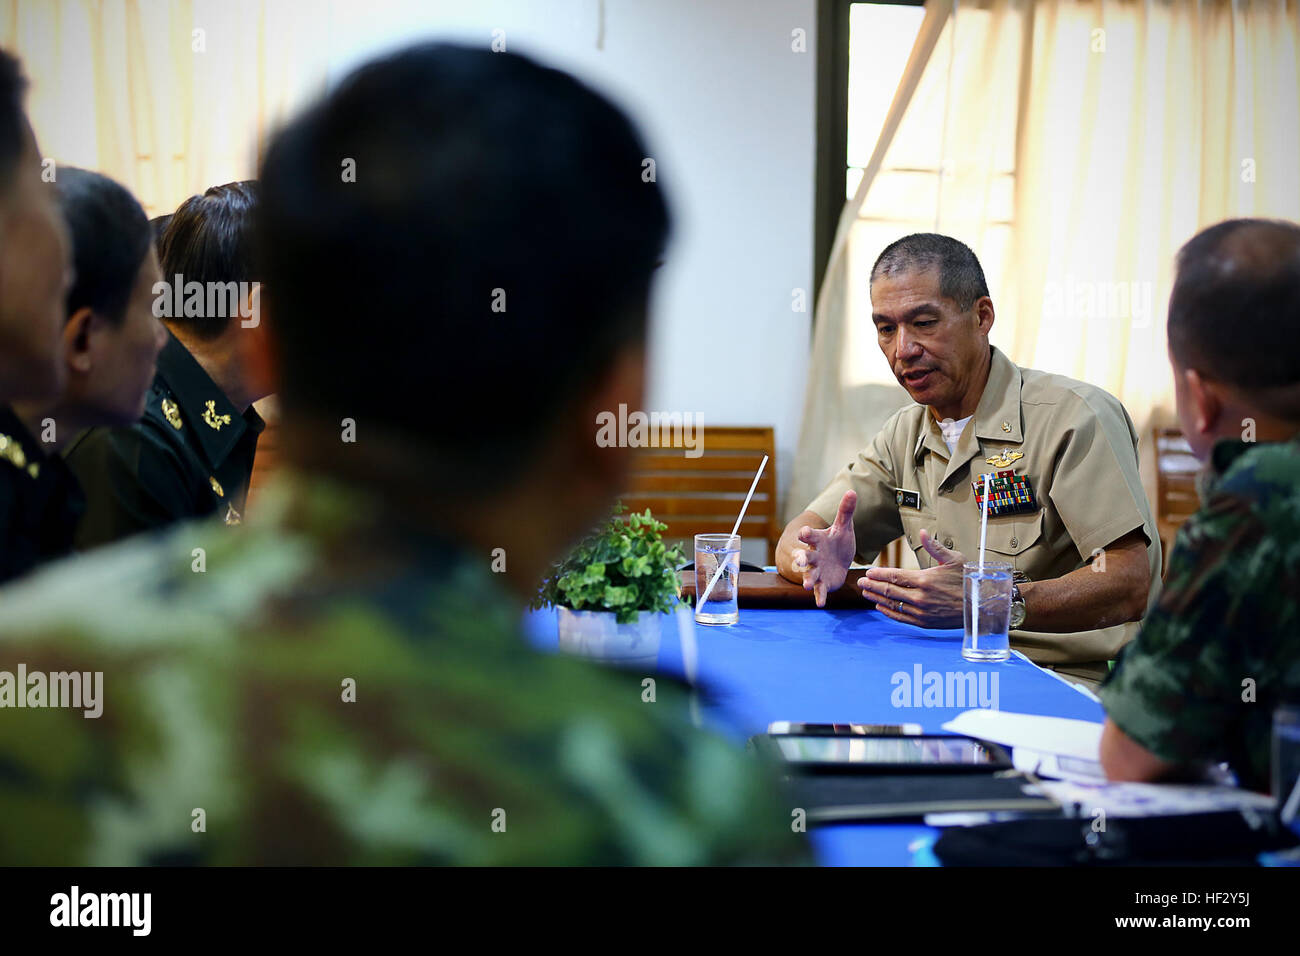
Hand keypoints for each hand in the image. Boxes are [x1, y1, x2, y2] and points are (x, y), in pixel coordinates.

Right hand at [790, 490, 856, 606]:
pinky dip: (819, 597)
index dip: (807, 534)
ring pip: (810, 575)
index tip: (804, 533)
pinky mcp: (823, 583)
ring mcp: (817, 570)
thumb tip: (852, 490)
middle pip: (805, 556)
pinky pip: (820, 590)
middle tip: (800, 560)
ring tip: (807, 585)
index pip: (809, 536)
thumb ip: (846, 511)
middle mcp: (814, 555)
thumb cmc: (837, 541)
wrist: (837, 559)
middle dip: (802, 559)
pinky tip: (820, 603)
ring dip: (808, 580)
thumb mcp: (843, 527)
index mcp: (818, 540)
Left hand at [859, 529, 965, 627]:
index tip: (869, 572)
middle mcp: (920, 597)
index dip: (879, 574)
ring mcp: (921, 612)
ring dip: (877, 598)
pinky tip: (880, 606)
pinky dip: (888, 611)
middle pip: (889, 590)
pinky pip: (901, 617)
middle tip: (861, 582)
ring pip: (893, 604)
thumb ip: (934, 547)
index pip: (895, 576)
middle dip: (873, 585)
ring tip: (866, 592)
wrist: (980, 606)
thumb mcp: (954, 559)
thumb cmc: (968, 580)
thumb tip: (922, 532)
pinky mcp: (924, 623)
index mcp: (925, 580)